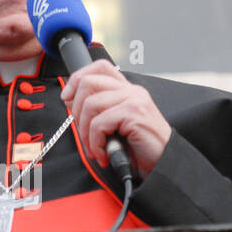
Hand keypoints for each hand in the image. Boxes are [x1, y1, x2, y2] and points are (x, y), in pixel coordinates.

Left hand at [61, 60, 171, 177]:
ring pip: (90, 105)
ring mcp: (134, 100)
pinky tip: (104, 154)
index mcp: (127, 90)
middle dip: (76, 110)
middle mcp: (131, 90)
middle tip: (83, 133)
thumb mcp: (116, 125)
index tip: (67, 98)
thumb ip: (99, 111)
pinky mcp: (134, 113)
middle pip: (88, 82)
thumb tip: (70, 101)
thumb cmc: (140, 148)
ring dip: (86, 133)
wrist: (164, 163)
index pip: (99, 68)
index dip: (77, 79)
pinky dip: (95, 143)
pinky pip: (99, 124)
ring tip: (95, 149)